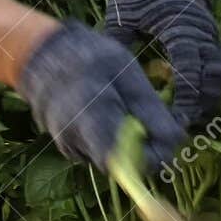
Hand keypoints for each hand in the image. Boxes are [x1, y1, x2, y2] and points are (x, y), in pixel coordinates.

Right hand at [18, 21, 186, 171]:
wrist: (41, 55)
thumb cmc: (88, 57)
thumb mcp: (126, 73)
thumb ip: (150, 110)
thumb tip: (179, 140)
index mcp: (92, 120)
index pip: (133, 164)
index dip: (157, 154)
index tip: (168, 131)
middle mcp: (77, 142)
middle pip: (127, 165)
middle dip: (147, 146)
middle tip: (153, 115)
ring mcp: (70, 148)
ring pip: (116, 159)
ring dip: (130, 141)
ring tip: (125, 106)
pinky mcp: (69, 149)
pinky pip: (101, 152)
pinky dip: (112, 139)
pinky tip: (108, 113)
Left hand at [107, 0, 220, 129]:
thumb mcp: (123, 12)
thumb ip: (117, 41)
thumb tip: (103, 76)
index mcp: (181, 28)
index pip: (190, 70)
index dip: (185, 98)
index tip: (176, 119)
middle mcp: (202, 34)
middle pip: (212, 78)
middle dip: (202, 105)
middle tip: (185, 127)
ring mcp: (210, 35)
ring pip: (219, 74)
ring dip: (209, 98)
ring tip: (193, 120)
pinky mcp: (210, 37)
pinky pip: (216, 67)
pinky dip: (209, 85)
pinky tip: (195, 102)